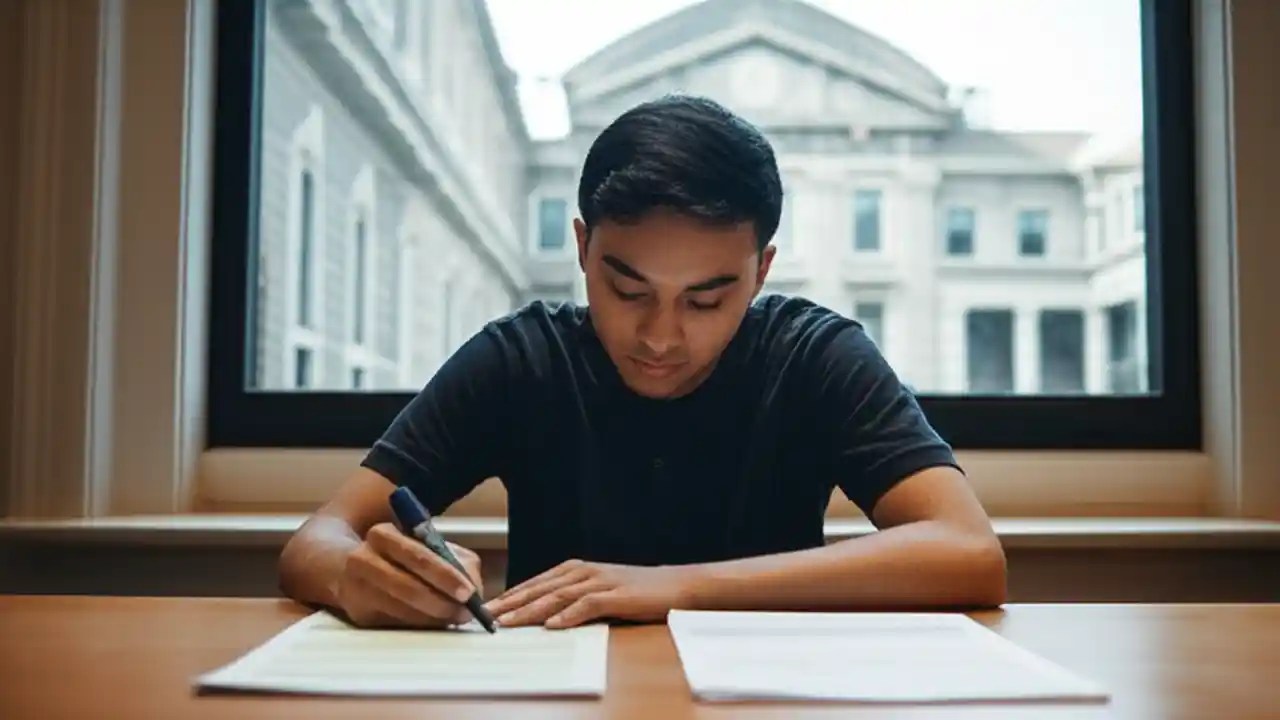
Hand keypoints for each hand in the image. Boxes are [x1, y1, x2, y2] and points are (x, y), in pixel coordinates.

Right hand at [335, 522, 482, 628]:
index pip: (417, 555)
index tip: (468, 592)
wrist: (343, 567)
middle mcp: (363, 559)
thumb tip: (474, 586)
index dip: (445, 575)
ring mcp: (356, 589)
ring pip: (401, 610)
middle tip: (465, 612)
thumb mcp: (424, 545)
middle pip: (406, 586)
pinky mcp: (357, 614)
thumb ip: (454, 559)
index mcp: (383, 534)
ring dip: (433, 618)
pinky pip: (394, 623)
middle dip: (441, 602)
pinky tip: (433, 623)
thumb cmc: (396, 556)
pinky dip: (419, 626)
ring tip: (455, 618)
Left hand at [484, 560, 695, 629]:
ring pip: (559, 595)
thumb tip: (540, 616)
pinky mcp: (617, 595)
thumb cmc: (634, 591)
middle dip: (512, 603)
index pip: (536, 583)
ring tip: (510, 622)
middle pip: (541, 588)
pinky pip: (588, 605)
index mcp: (576, 569)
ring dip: (532, 610)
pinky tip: (553, 625)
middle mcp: (584, 571)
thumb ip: (571, 598)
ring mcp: (601, 581)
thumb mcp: (598, 591)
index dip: (511, 596)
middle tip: (488, 616)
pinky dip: (569, 614)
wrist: (674, 584)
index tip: (488, 609)